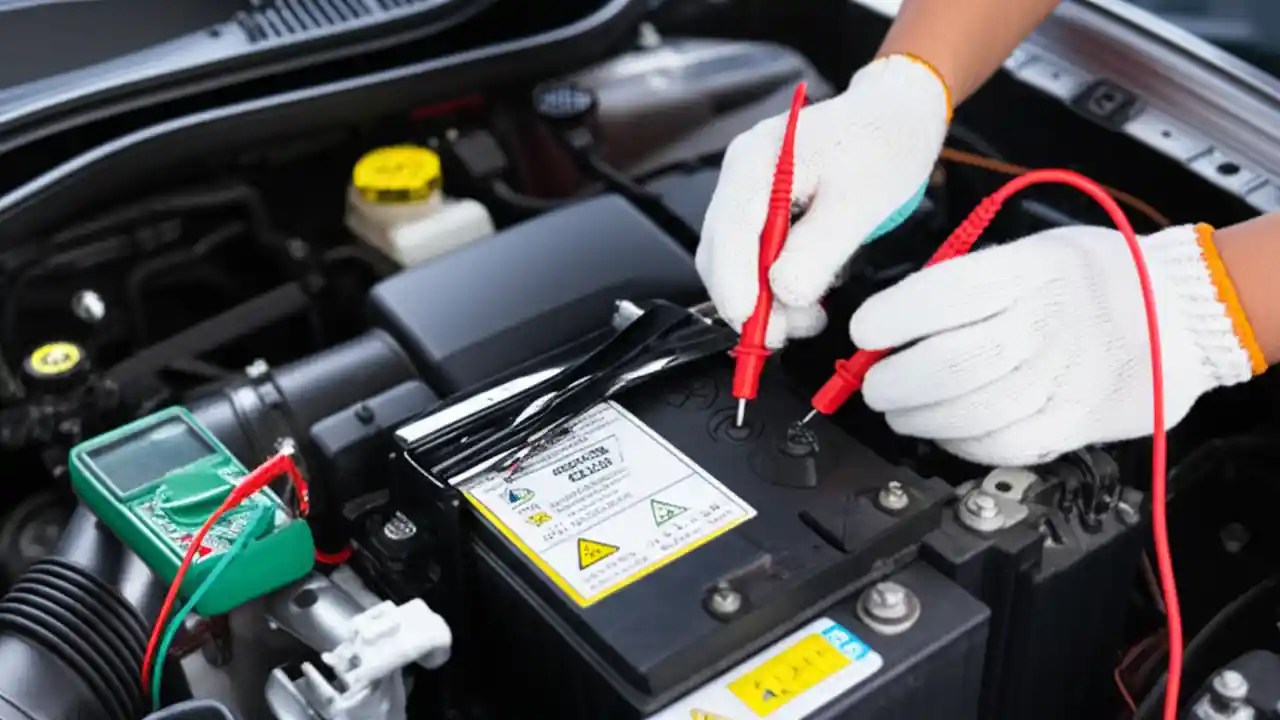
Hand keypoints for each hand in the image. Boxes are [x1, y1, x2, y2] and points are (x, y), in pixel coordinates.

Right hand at [697, 54, 949, 347]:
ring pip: (735, 261)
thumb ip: (820, 247)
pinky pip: (753, 256)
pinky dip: (775, 283)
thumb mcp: (861, 200)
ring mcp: (748, 192)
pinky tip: (809, 289)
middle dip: (749, 300)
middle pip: (721, 253)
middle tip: (788, 333)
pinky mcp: (762, 208)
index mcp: (758, 161)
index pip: (729, 232)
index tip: (755, 325)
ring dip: (765, 298)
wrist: (898, 112)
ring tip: (811, 315)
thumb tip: (784, 293)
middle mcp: (742, 175)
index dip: (735, 284)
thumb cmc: (886, 143)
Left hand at [850, 224, 1261, 465]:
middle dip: (895, 380)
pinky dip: (964, 445)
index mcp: (1033, 270)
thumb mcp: (1040, 251)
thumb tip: (899, 318)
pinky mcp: (1080, 420)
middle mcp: (1048, 323)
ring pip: (973, 411)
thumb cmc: (1100, 278)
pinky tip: (947, 434)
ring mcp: (1067, 376)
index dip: (894, 316)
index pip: (945, 293)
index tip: (864, 331)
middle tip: (874, 384)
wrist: (1189, 311)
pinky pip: (1008, 444)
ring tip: (901, 412)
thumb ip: (975, 281)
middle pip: (951, 362)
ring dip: (921, 418)